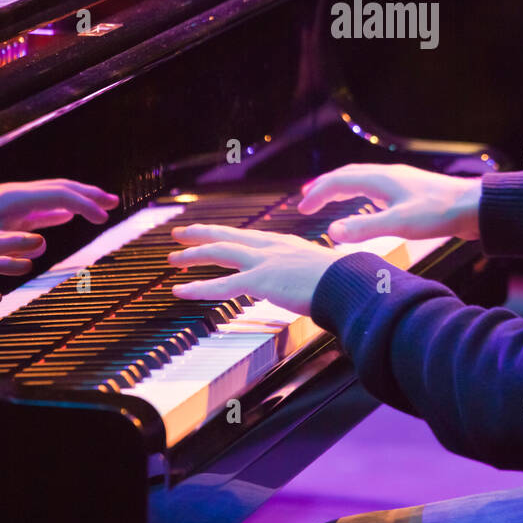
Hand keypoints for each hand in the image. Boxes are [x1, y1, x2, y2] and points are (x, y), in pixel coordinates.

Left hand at [0, 179, 118, 246]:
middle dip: (89, 194)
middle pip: (62, 188)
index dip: (84, 205)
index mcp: (15, 197)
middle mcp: (19, 195)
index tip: (104, 218)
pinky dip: (60, 211)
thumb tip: (42, 246)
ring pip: (54, 196)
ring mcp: (15, 202)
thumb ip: (7, 245)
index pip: (59, 196)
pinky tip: (68, 217)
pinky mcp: (9, 213)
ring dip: (79, 200)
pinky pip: (42, 209)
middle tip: (115, 203)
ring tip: (102, 206)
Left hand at [168, 225, 355, 316]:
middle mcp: (270, 247)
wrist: (349, 284)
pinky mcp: (260, 281)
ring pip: (218, 253)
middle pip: (226, 236)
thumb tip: (308, 281)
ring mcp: (263, 262)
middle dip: (199, 234)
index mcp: (283, 243)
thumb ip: (306, 272)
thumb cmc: (342, 280)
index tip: (211, 233)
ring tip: (173, 259)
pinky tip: (180, 289)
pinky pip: (221, 286)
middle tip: (179, 234)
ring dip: (192, 255)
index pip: (246, 236)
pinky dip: (197, 287)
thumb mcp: (320, 269)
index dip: (225, 234)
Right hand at [296, 163, 481, 242]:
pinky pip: (377, 188)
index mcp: (380, 179)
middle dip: (325, 187)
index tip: (302, 208)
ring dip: (343, 189)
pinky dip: (361, 195)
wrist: (475, 206)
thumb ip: (365, 229)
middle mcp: (388, 175)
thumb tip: (331, 233)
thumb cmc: (440, 213)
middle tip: (307, 200)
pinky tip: (369, 206)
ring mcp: (400, 182)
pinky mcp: (411, 191)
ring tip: (330, 201)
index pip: (339, 181)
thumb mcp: (399, 225)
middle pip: (348, 176)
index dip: (317, 193)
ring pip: (363, 180)